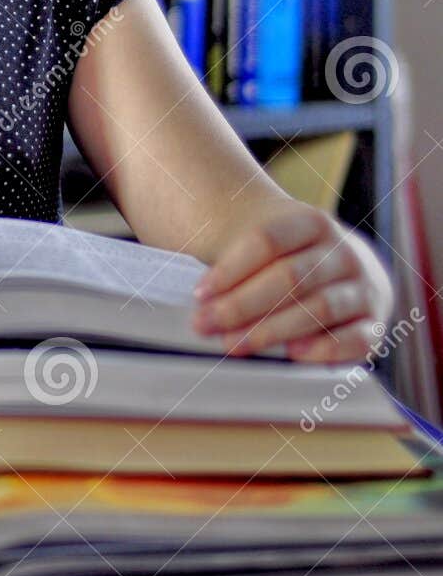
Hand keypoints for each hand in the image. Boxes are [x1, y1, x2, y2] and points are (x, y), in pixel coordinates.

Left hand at [191, 204, 394, 363]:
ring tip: (233, 343)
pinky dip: (323, 349)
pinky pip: (355, 340)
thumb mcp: (266, 247)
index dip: (230, 269)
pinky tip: (291, 353)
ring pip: (318, 308)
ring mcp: (365, 286)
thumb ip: (238, 270)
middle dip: (241, 305)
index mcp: (312, 222)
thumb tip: (201, 305)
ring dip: (270, 330)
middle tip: (204, 324)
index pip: (267, 241)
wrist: (329, 260)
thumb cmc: (283, 259)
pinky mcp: (375, 323)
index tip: (199, 293)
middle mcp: (344, 251)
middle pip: (289, 276)